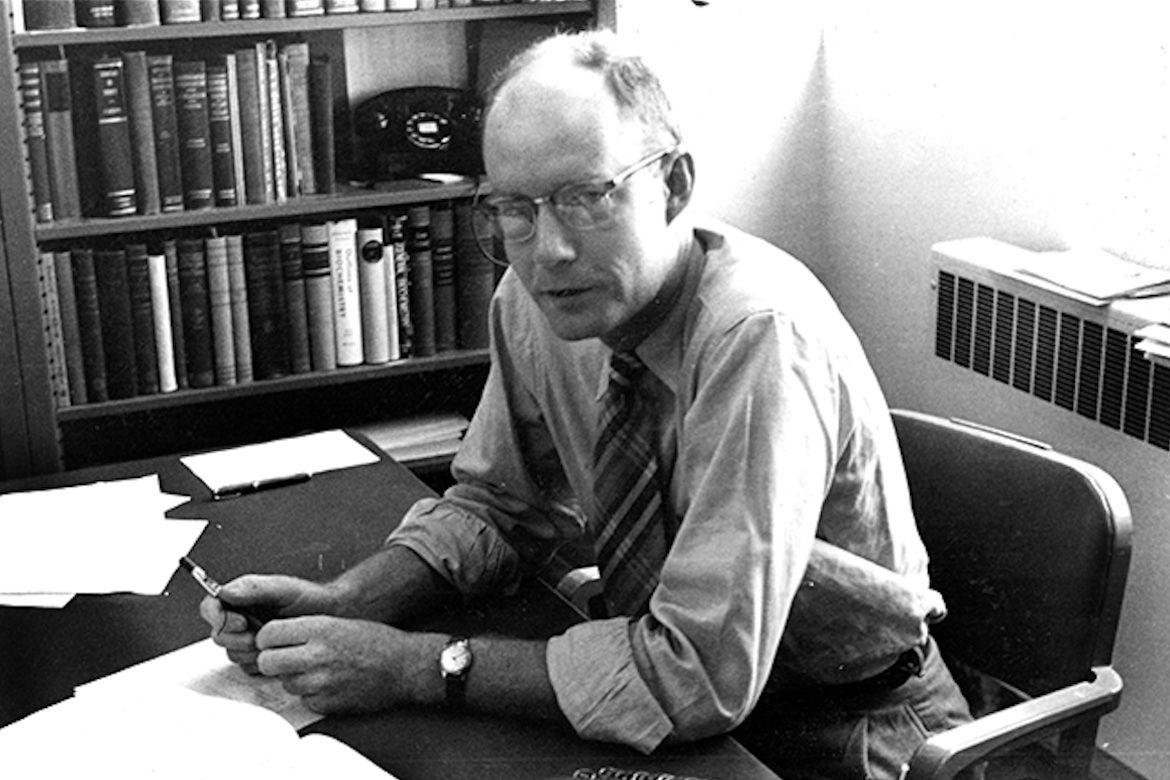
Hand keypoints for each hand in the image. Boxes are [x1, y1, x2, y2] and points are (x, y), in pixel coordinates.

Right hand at [199, 574, 339, 673]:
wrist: (328, 617)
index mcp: (238, 599)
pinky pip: (247, 667)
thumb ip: (252, 588)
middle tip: (260, 634)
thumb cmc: (307, 598)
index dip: (218, 618)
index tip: (242, 621)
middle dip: (238, 638)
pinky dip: (260, 662)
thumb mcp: (281, 588)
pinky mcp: (257, 657)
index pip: (209, 608)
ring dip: (251, 651)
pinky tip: (277, 651)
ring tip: (273, 640)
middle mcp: (238, 619)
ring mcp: (246, 639)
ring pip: (231, 654)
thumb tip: (224, 592)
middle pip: (218, 636)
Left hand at [253, 616, 433, 712]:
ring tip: (319, 670)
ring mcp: (320, 682)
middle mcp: (316, 654)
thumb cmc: (374, 641)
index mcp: (318, 628)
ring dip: (295, 679)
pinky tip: (331, 684)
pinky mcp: (326, 704)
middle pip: (266, 662)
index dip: (268, 640)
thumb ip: (303, 629)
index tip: (274, 642)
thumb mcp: (337, 622)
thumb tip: (270, 638)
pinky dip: (313, 695)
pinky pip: (304, 700)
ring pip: (285, 683)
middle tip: (287, 659)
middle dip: (273, 662)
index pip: (267, 635)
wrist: (404, 666)